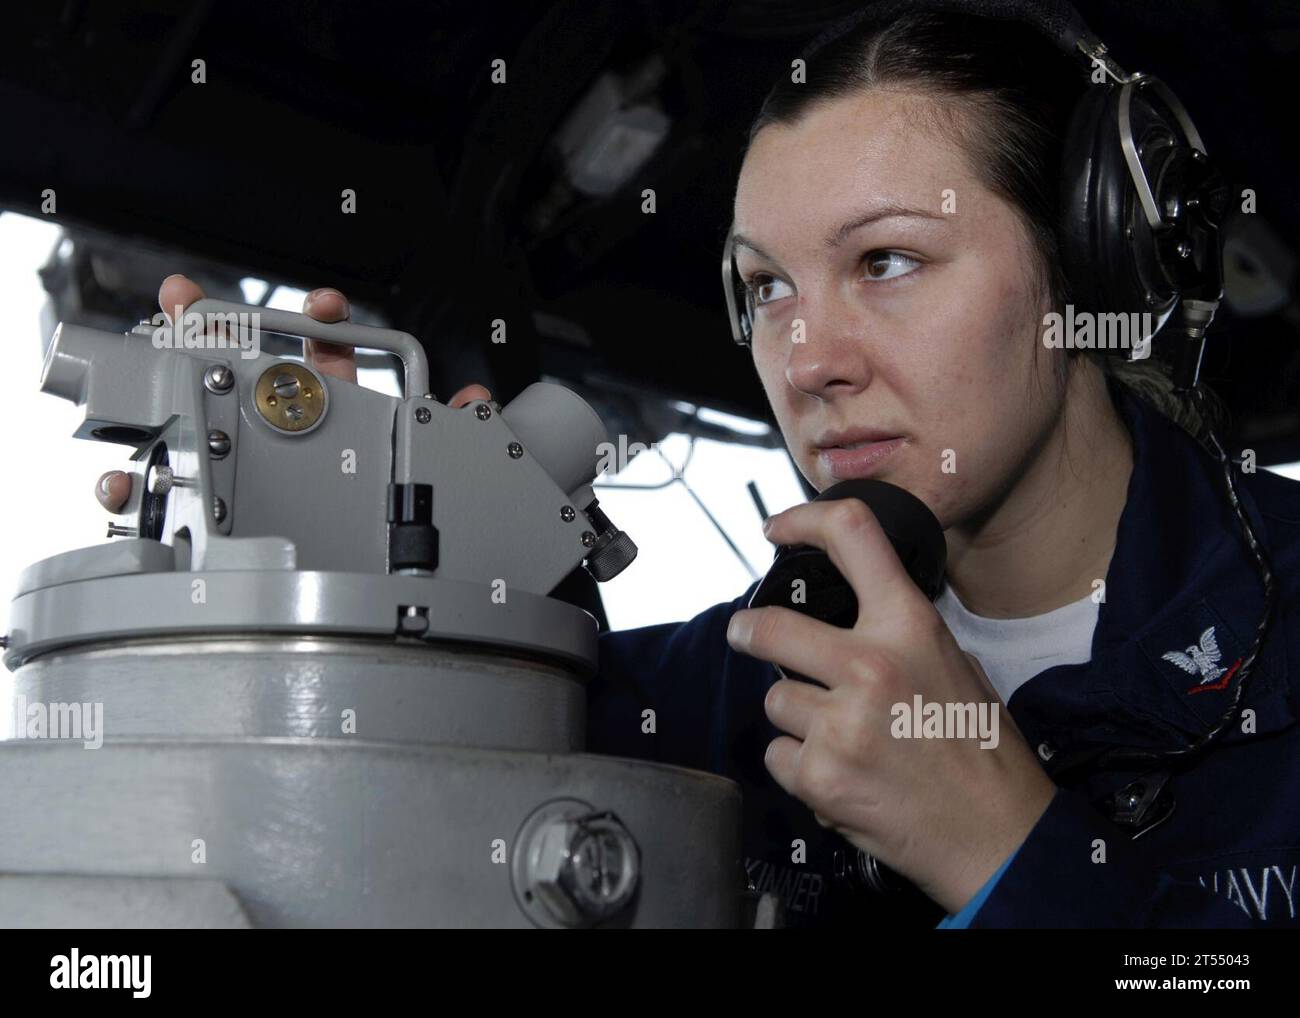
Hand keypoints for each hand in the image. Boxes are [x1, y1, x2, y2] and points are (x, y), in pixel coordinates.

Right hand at [95, 273, 491, 512]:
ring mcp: (238, 475)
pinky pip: (163, 503)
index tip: (327, 305)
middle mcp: (276, 437)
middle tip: (184, 297)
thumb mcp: (427, 472)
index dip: (323, 323)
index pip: (323, 355)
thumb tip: (479, 405)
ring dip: (157, 408)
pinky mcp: (209, 522)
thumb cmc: (392, 521)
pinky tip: (120, 487)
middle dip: (203, 330)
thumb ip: (451, 437)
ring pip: (185, 430)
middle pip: (232, 373)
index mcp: (332, 415)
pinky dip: (132, 494)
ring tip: (141, 386)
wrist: (376, 585)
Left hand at [724, 498, 1056, 913]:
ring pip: (776, 699)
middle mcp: (870, 664)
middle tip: (745, 635)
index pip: (851, 534)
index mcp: (909, 625)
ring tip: (844, 740)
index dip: (803, 520)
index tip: (776, 530)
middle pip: (770, 625)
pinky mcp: (820, 775)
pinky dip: (799, 766)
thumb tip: (841, 611)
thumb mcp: (953, 663)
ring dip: (797, 718)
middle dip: (748, 632)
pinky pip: (778, 754)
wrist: (998, 834)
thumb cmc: (979, 747)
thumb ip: (897, 632)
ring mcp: (840, 722)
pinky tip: (841, 775)